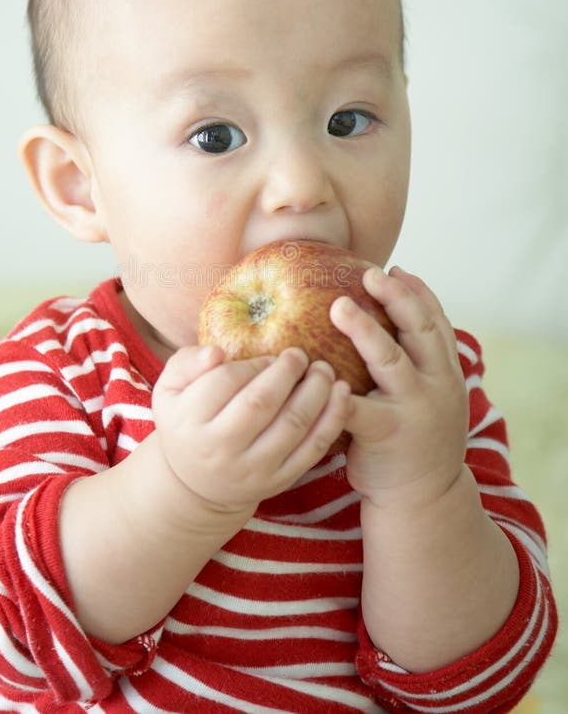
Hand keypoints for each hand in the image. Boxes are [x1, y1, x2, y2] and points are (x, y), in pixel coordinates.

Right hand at [151, 345, 349, 511]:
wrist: (196, 484)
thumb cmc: (187, 421)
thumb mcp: (170, 389)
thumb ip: (187, 362)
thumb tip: (217, 353)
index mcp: (188, 420)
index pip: (227, 380)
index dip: (254, 362)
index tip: (270, 355)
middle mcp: (218, 449)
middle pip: (262, 402)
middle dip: (288, 372)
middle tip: (301, 355)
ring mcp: (251, 470)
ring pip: (293, 424)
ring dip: (317, 391)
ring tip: (323, 370)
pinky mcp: (278, 482)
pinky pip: (313, 449)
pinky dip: (332, 419)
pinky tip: (341, 394)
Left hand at [329, 266, 468, 508]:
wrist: (425, 497)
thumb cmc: (414, 435)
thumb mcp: (429, 394)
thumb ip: (414, 361)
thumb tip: (380, 316)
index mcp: (445, 371)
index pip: (436, 322)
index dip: (417, 292)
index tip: (394, 268)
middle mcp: (437, 384)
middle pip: (420, 331)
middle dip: (396, 298)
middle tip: (368, 275)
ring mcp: (415, 409)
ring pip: (391, 361)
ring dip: (366, 330)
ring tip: (339, 307)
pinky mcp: (388, 433)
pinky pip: (359, 408)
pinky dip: (339, 390)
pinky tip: (319, 372)